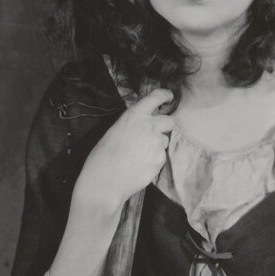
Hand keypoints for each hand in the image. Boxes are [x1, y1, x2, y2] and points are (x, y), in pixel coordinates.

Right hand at [75, 88, 174, 213]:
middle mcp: (149, 125)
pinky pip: (161, 157)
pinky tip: (141, 165)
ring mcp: (156, 143)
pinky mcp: (160, 159)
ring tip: (140, 155)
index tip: (169, 97)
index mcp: (135, 114)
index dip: (165, 96)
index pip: (156, 97)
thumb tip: (146, 125)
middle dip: (165, 127)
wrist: (105, 179)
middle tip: (154, 135)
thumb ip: (135, 124)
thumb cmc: (105, 155)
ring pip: (165, 141)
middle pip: (169, 121)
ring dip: (157, 146)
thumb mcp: (117, 129)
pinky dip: (154, 161)